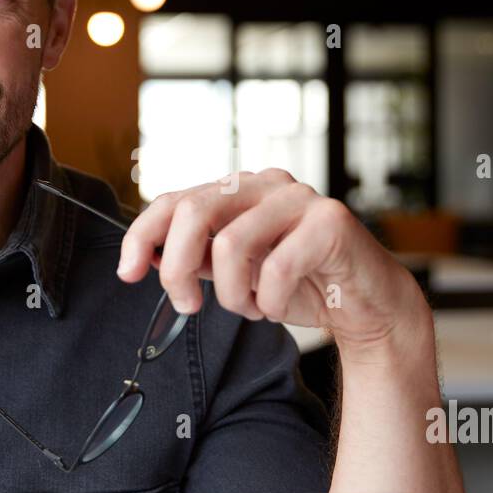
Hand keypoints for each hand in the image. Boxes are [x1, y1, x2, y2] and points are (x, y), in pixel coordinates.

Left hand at [117, 169, 425, 352]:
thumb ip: (197, 258)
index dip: (141, 235)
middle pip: (194, 212)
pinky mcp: (330, 221)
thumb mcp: (236, 272)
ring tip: (253, 308)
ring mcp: (300, 198)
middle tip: (187, 305)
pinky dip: (270, 301)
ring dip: (234, 295)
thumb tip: (142, 257)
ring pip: (231, 245)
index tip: (126, 274)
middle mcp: (266, 184)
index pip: (175, 199)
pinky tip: (282, 306)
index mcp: (239, 190)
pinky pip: (276, 267)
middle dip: (177, 268)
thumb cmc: (300, 284)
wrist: (366, 304)